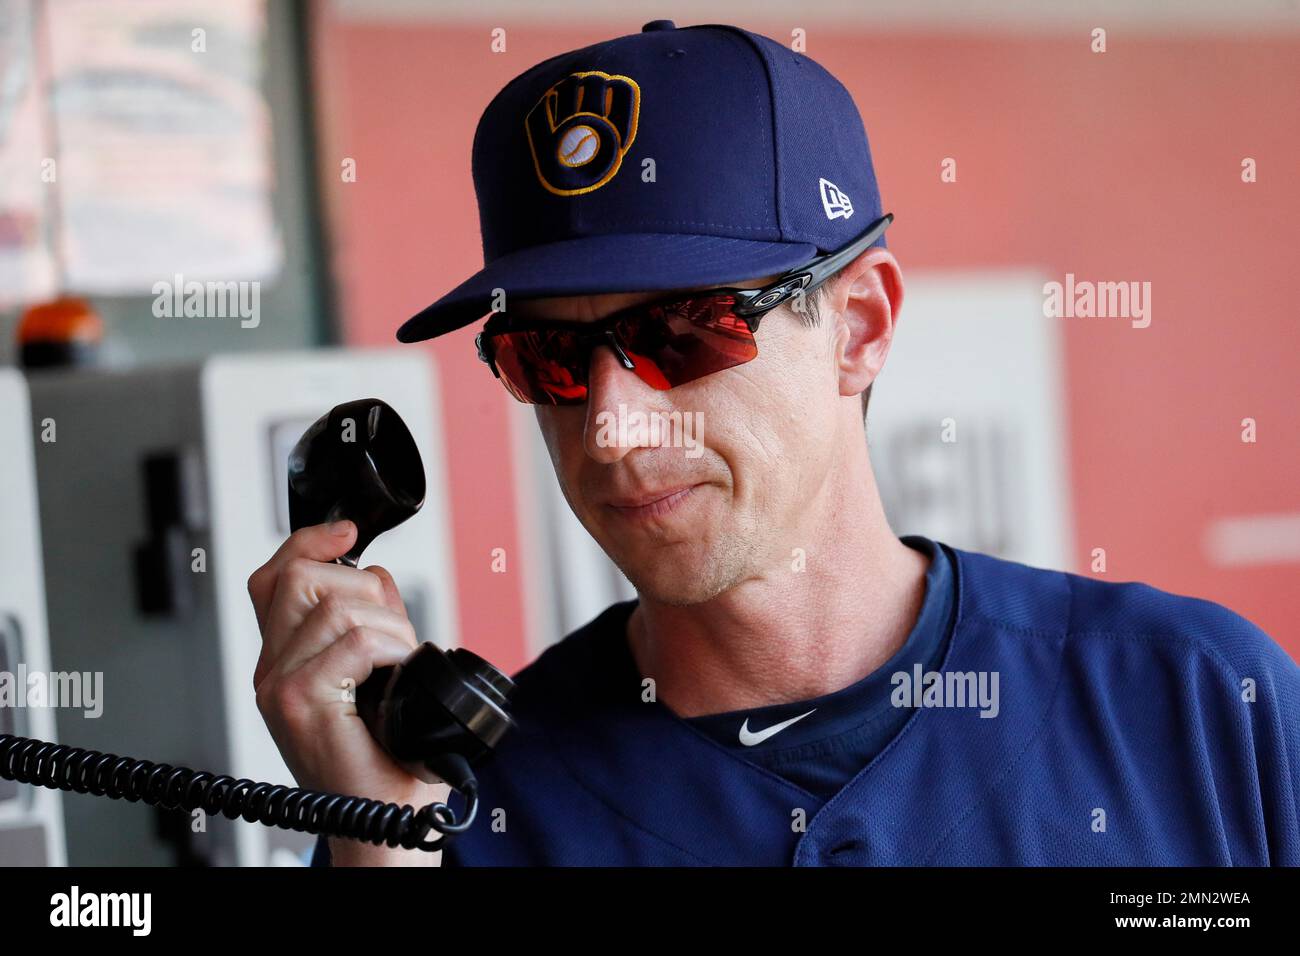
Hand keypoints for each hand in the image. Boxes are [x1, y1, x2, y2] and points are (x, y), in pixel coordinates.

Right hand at [247, 520, 440, 865]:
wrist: (387, 823)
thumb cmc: (388, 758)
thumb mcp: (379, 674)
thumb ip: (369, 622)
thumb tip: (375, 571)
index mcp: (283, 660)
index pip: (275, 576)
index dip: (309, 541)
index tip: (349, 533)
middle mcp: (271, 671)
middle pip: (300, 576)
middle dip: (363, 587)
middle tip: (392, 633)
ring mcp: (279, 687)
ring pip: (334, 604)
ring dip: (388, 625)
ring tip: (399, 663)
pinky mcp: (300, 703)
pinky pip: (353, 640)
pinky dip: (390, 647)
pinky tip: (397, 673)